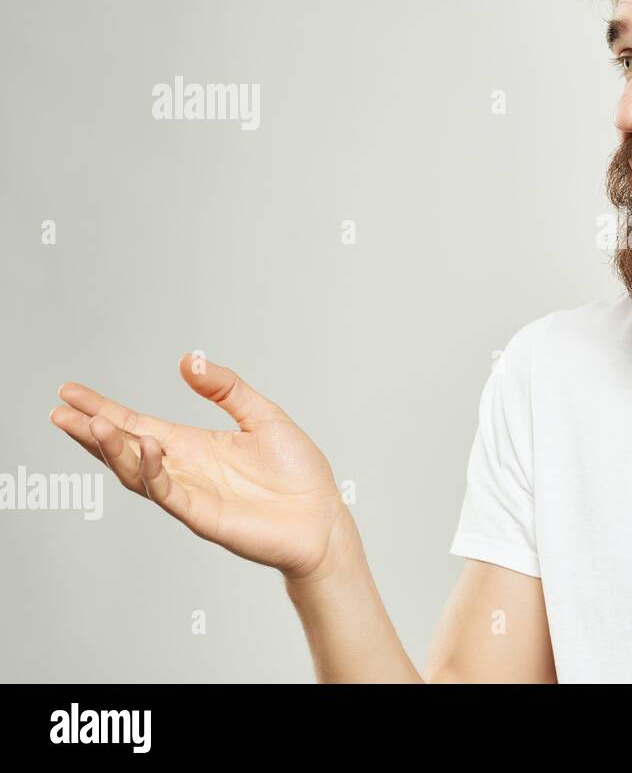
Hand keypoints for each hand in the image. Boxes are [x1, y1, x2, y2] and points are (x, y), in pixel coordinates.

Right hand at [50, 354, 349, 580]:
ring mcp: (191, 494)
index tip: (70, 392)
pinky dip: (153, 471)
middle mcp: (185, 469)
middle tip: (61, 412)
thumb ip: (226, 389)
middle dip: (92, 431)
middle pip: (126, 448)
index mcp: (194, 445)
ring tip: (94, 425)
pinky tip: (145, 446)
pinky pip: (169, 493)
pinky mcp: (204, 516)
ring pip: (139, 472)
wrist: (323, 518)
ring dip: (115, 450)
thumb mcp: (263, 416)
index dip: (104, 409)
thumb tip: (189, 360)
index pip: (137, 424)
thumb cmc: (297, 472)